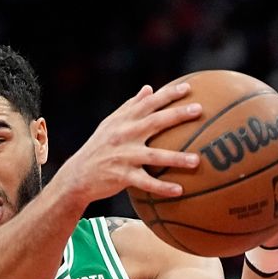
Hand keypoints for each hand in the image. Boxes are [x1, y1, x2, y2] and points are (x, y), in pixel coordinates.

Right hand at [52, 82, 202, 206]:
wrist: (78, 175)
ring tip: (196, 161)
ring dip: (176, 158)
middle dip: (177, 115)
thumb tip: (149, 88)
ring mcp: (124, 156)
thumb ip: (131, 106)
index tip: (189, 88)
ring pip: (154, 156)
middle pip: (155, 122)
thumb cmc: (99, 147)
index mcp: (124, 121)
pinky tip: (179, 190)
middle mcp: (124, 135)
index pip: (148, 103)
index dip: (168, 94)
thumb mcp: (111, 124)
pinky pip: (145, 183)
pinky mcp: (122, 176)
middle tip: (199, 110)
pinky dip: (162, 187)